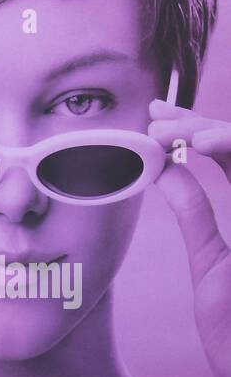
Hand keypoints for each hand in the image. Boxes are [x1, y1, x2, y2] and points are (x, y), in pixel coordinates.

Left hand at [148, 101, 230, 376]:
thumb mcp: (211, 259)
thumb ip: (195, 213)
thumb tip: (165, 171)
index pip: (229, 153)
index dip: (194, 128)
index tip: (155, 118)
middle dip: (196, 122)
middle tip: (153, 116)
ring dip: (209, 130)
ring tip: (167, 130)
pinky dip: (228, 151)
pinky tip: (196, 144)